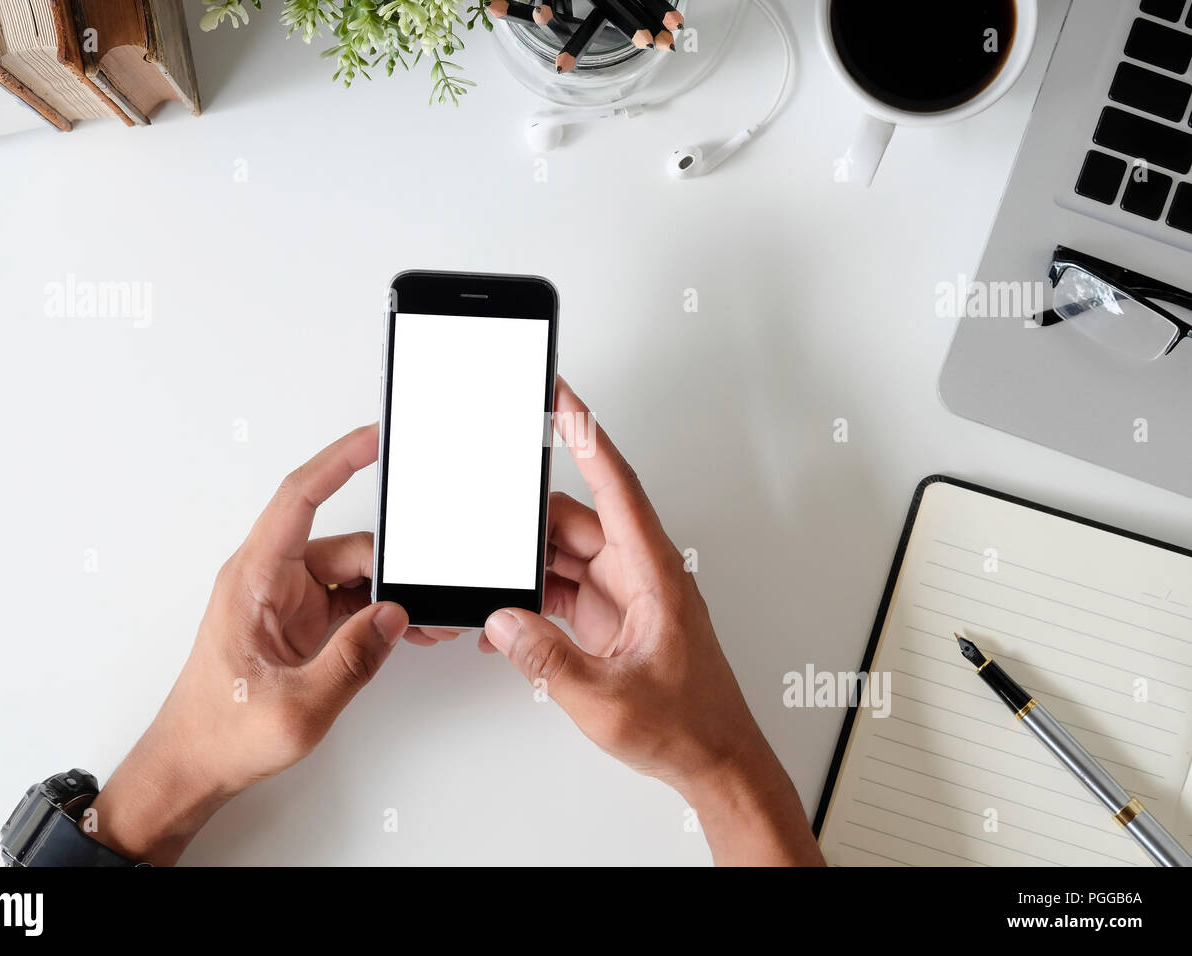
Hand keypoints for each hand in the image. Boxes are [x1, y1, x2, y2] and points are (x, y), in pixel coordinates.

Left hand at [88, 424, 455, 863]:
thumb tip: (394, 616)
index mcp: (253, 580)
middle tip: (428, 588)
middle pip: (345, 546)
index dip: (339, 461)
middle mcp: (269, 580)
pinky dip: (380, 613)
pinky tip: (406, 631)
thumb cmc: (220, 733)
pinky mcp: (301, 622)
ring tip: (424, 622)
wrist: (194, 765)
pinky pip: (351, 600)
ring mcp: (287, 600)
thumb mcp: (297, 705)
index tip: (375, 439)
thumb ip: (352, 659)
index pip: (298, 498)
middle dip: (392, 565)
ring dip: (390, 594)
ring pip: (354, 574)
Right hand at [480, 379, 823, 865]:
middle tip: (486, 521)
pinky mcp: (612, 617)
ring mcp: (625, 594)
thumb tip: (504, 622)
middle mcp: (641, 573)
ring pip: (565, 553)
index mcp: (654, 573)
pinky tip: (508, 619)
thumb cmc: (688, 726)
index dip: (587, 435)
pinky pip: (564, 587)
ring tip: (489, 581)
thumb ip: (549, 660)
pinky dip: (534, 597)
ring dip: (527, 566)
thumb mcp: (607, 699)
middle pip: (575, 521)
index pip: (616, 485)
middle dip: (526, 522)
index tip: (562, 394)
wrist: (716, 761)